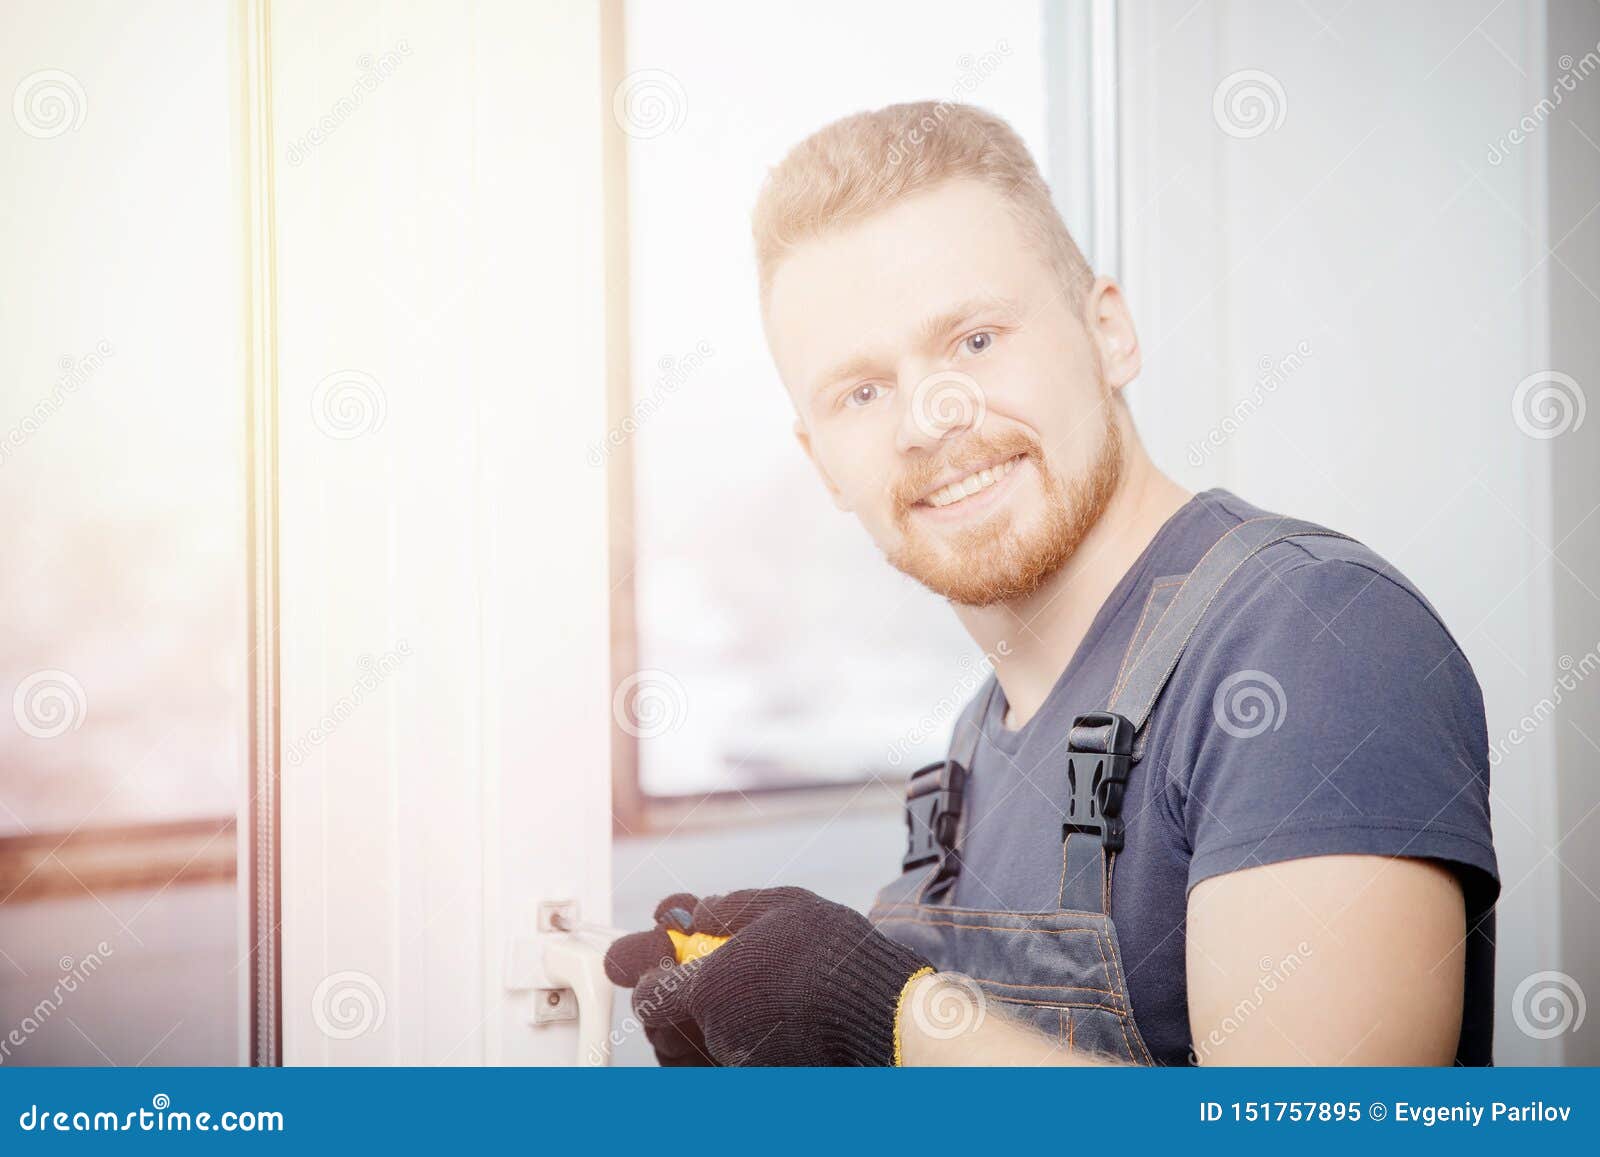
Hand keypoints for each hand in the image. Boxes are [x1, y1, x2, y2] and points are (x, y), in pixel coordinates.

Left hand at [605, 886, 931, 1065]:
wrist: (886, 1015)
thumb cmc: (836, 958)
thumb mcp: (783, 906)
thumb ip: (729, 908)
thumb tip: (695, 913)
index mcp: (710, 989)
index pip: (646, 996)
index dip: (648, 977)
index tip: (665, 960)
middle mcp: (718, 1036)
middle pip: (664, 1029)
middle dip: (672, 1001)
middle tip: (695, 973)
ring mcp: (740, 1066)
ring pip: (693, 1051)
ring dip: (696, 1026)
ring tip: (732, 997)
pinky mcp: (762, 1081)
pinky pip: (723, 1067)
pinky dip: (727, 1046)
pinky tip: (755, 1022)